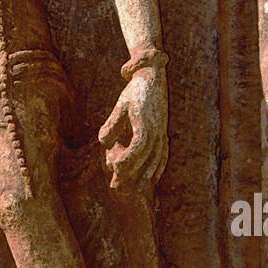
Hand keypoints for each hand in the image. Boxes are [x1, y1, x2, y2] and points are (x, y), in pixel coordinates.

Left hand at [98, 66, 167, 191]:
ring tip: (134, 190)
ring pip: (155, 160)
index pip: (138, 148)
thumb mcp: (121, 105)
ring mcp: (162, 132)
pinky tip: (153, 179)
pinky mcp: (163, 132)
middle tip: (116, 188)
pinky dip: (158, 167)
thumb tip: (104, 143)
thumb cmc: (134, 90)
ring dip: (144, 176)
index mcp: (146, 124)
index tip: (115, 170)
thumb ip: (112, 124)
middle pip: (146, 159)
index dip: (127, 160)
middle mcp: (157, 131)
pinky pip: (163, 154)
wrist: (154, 77)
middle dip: (131, 175)